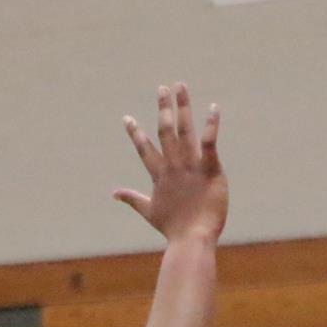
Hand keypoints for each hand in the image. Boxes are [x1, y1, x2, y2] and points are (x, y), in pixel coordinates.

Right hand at [115, 84, 226, 242]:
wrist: (191, 239)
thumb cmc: (173, 228)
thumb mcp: (149, 211)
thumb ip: (132, 198)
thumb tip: (113, 193)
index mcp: (159, 175)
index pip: (144, 149)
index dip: (135, 133)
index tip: (126, 118)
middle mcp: (173, 166)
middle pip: (165, 131)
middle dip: (163, 108)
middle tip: (162, 87)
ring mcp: (191, 166)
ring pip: (184, 131)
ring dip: (182, 107)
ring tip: (180, 87)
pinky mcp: (210, 170)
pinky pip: (209, 142)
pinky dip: (211, 125)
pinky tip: (213, 107)